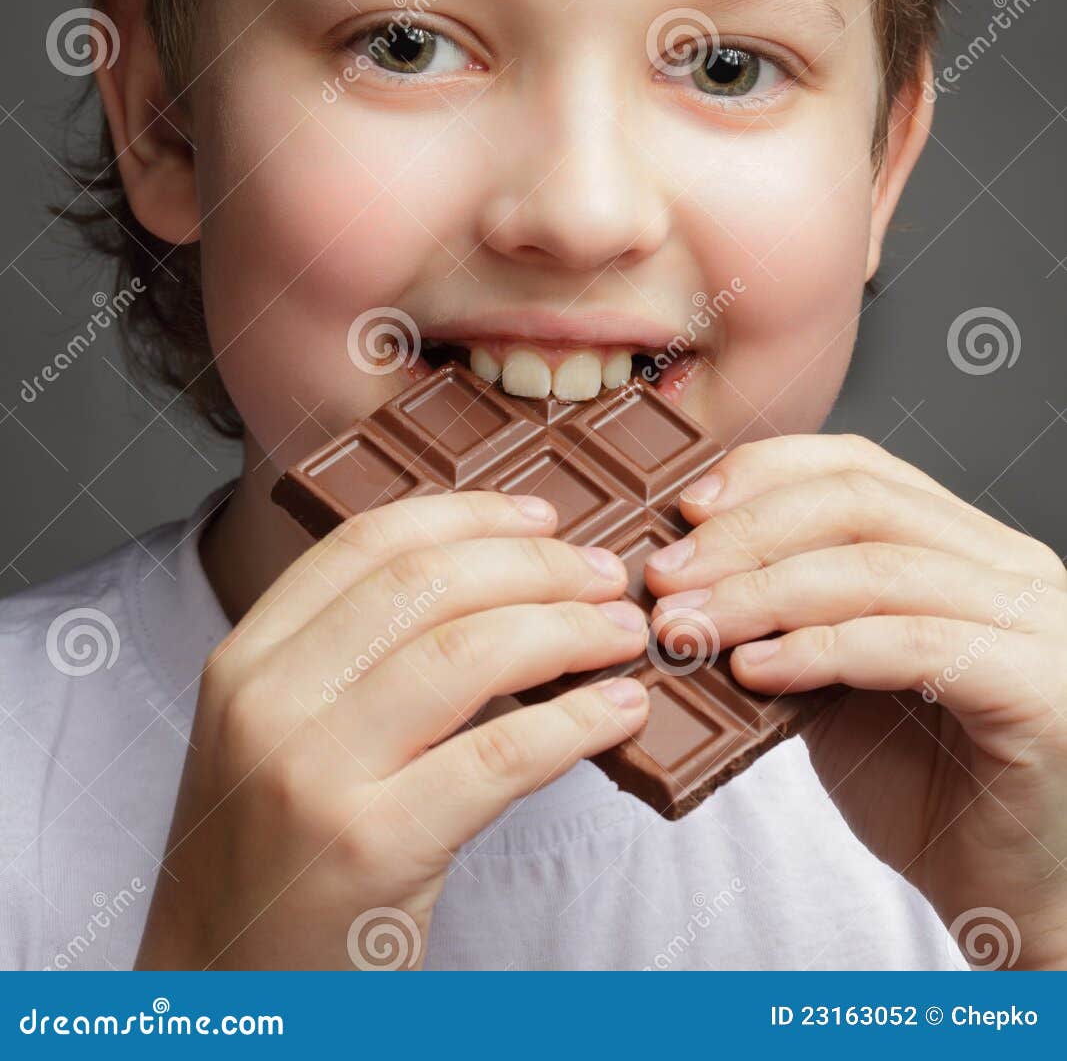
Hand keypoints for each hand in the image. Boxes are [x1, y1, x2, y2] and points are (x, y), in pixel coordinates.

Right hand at [135, 489, 648, 968]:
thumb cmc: (273, 859)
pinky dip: (574, 722)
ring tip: (623, 635)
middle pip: (427, 585)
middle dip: (536, 566)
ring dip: (567, 631)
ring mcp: (312, 775)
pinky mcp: (368, 849)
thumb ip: (354, 660)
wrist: (225, 993)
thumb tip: (499, 587)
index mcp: (244, 658)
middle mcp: (268, 702)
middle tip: (605, 576)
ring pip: (468, 654)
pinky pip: (497, 757)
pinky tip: (617, 714)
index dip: (468, 514)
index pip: (367, 544)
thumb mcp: (278, 734)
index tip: (542, 516)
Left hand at [646, 432, 1066, 968]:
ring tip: (691, 628)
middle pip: (862, 503)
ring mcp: (1035, 622)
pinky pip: (913, 645)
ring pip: (878, 569)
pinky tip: (756, 671)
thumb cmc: (927, 789)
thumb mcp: (840, 682)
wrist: (1006, 896)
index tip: (685, 510)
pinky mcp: (1037, 688)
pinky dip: (821, 650)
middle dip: (747, 535)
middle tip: (667, 579)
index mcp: (970, 545)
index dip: (765, 474)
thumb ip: (792, 621)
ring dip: (764, 593)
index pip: (860, 466)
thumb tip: (687, 580)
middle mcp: (1011, 567)